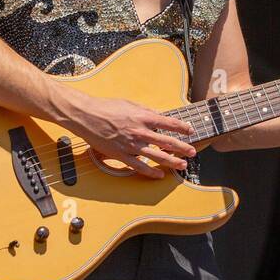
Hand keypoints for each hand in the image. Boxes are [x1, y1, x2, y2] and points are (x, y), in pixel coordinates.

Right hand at [61, 94, 196, 178]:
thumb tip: (159, 116)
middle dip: (182, 148)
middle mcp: (140, 132)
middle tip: (193, 152)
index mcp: (144, 117)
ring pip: (157, 156)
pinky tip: (160, 175)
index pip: (169, 123)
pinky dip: (151, 172)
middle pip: (167, 142)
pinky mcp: (121, 155)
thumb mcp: (130, 104)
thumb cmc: (107, 108)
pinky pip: (139, 166)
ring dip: (172, 162)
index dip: (182, 128)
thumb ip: (146, 111)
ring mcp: (131, 145)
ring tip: (182, 165)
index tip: (190, 131)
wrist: (86, 116)